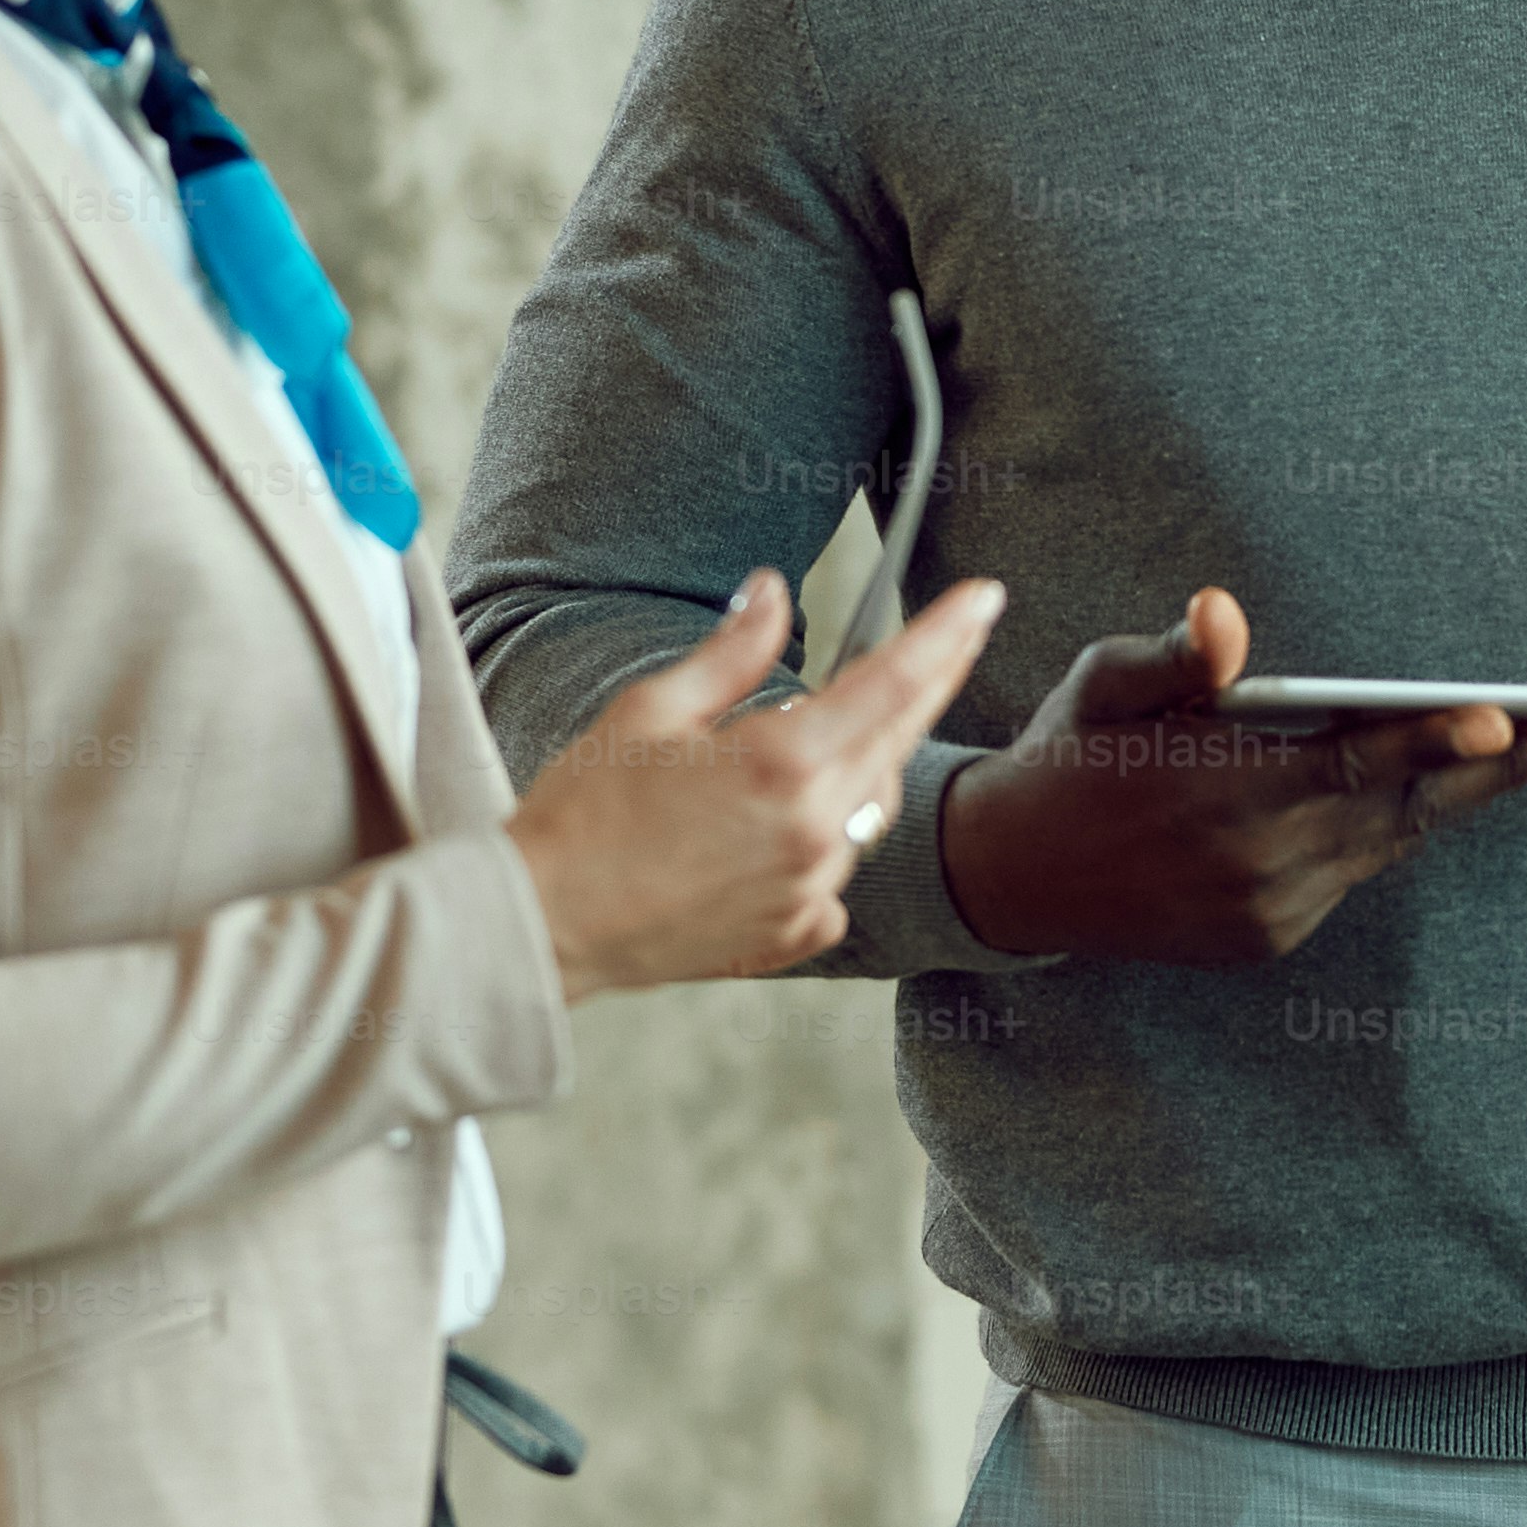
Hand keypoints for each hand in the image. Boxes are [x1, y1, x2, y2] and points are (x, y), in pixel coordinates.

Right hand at [517, 567, 1008, 999]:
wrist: (541, 925)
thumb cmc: (582, 816)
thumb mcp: (651, 710)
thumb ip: (732, 653)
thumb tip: (773, 594)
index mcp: (781, 763)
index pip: (894, 683)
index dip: (946, 634)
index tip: (985, 599)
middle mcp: (813, 830)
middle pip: (898, 741)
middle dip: (930, 685)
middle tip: (954, 639)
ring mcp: (808, 888)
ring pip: (869, 809)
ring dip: (856, 769)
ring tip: (792, 749)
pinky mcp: (793, 933)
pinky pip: (836, 874)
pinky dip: (820, 845)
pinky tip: (769, 833)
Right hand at [937, 586, 1526, 966]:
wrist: (1009, 878)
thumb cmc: (1069, 756)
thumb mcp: (1105, 687)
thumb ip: (1174, 657)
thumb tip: (1224, 618)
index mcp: (1220, 792)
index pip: (1353, 761)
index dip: (1433, 741)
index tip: (1503, 720)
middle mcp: (1254, 863)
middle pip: (1399, 811)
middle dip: (1490, 774)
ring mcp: (1265, 911)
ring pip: (1384, 845)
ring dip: (1450, 800)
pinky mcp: (1266, 938)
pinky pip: (1349, 874)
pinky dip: (1384, 831)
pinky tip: (1422, 794)